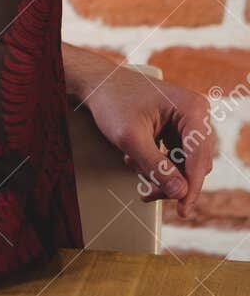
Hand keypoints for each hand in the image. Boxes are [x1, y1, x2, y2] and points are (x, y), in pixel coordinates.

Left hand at [76, 61, 214, 215]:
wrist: (97, 85)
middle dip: (170, 180)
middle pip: (195, 162)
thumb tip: (180, 193)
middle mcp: (197, 114)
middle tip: (145, 194)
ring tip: (131, 163)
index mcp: (193, 110)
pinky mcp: (178, 128)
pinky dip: (156, 163)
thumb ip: (155, 166)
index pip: (199, 157)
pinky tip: (133, 158)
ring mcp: (188, 121)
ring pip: (184, 162)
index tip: (182, 210)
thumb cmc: (112, 103)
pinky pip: (175, 155)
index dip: (191, 186)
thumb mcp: (129, 138)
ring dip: (160, 171)